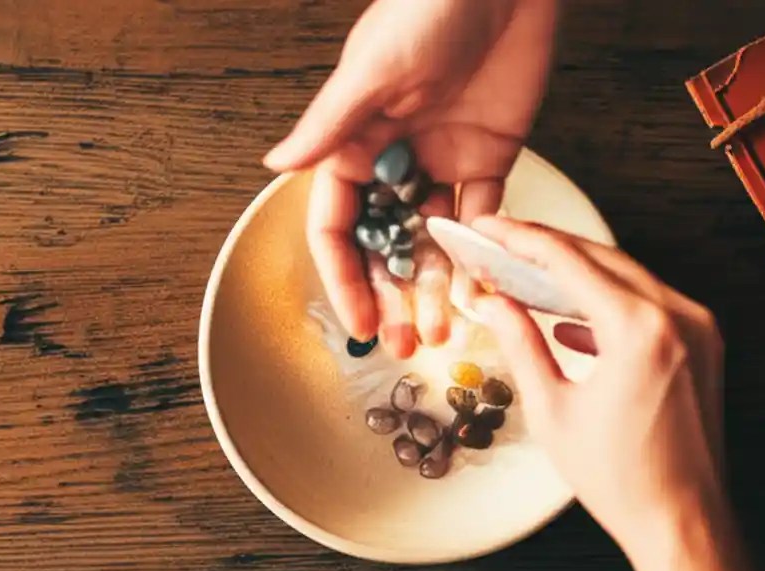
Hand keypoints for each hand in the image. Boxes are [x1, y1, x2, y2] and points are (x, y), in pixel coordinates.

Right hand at [264, 0, 557, 357]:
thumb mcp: (372, 71)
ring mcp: (441, 160)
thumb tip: (276, 166)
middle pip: (385, 243)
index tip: (358, 320)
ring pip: (433, 239)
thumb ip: (330, 127)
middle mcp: (393, 157)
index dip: (344, 276)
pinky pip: (482, 214)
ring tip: (440, 331)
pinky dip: (482, 250)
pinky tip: (482, 285)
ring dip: (435, 286)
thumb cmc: (429, 10)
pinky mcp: (489, 156)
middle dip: (391, 295)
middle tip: (402, 343)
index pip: (338, 223)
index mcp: (354, 141)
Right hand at [468, 217, 724, 544]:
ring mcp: (698, 327)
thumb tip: (493, 303)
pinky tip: (570, 319)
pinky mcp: (704, 344)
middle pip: (601, 257)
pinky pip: (649, 304)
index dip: (518, 238)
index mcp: (638, 328)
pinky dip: (609, 302)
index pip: (567, 260)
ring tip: (526, 277)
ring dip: (577, 272)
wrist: (684, 521)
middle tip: (499, 244)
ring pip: (627, 275)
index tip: (487, 228)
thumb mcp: (553, 409)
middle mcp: (678, 316)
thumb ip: (521, 344)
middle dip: (546, 247)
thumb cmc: (620, 479)